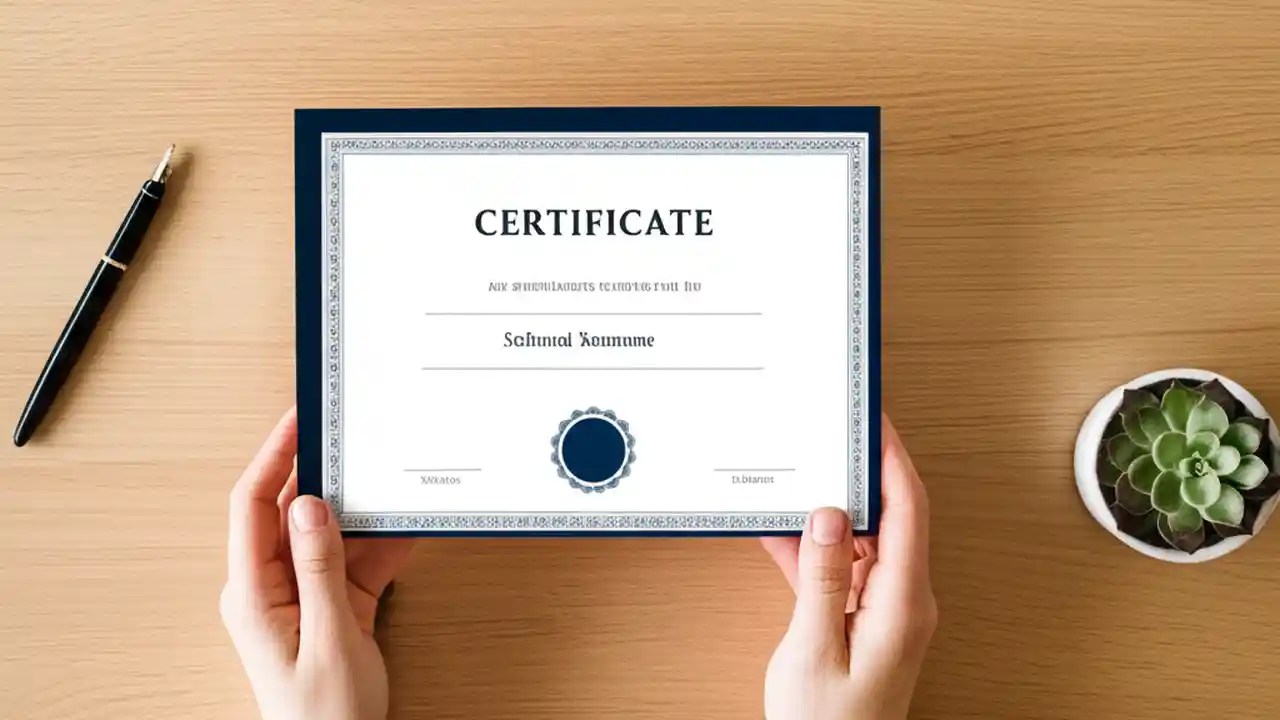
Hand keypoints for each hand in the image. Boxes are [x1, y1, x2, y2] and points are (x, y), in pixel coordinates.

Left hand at [220, 407, 414, 719]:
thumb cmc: (322, 718)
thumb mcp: (329, 640)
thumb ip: (320, 570)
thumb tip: (310, 506)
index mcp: (252, 594)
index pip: (251, 507)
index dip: (273, 456)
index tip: (298, 419)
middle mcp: (271, 586)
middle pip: (292, 511)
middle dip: (325, 473)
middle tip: (355, 437)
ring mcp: (302, 593)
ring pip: (330, 531)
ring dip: (362, 511)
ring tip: (392, 482)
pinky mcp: (332, 604)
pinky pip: (355, 559)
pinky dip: (381, 544)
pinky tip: (406, 528)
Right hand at [760, 415, 936, 719]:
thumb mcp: (813, 650)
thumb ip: (822, 579)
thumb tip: (831, 515)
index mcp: (903, 605)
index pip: (908, 512)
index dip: (893, 460)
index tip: (875, 421)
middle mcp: (903, 602)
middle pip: (890, 518)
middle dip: (863, 472)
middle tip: (836, 431)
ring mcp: (883, 611)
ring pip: (862, 541)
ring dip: (831, 511)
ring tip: (800, 471)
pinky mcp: (860, 621)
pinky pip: (840, 570)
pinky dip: (813, 550)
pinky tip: (781, 531)